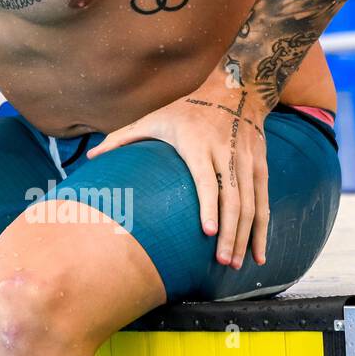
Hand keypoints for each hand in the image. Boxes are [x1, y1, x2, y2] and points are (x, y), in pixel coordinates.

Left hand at [85, 71, 271, 269]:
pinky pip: (263, 202)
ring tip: (235, 264)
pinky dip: (262, 228)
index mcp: (198, 143)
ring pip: (251, 204)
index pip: (205, 178)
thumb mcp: (154, 118)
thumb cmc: (186, 110)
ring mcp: (247, 161)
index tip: (207, 231)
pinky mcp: (260, 167)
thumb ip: (122, 138)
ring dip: (245, 236)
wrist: (237, 91)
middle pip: (233, 198)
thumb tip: (90, 157)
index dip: (209, 205)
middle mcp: (226, 153)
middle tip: (221, 262)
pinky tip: (258, 253)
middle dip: (229, 232)